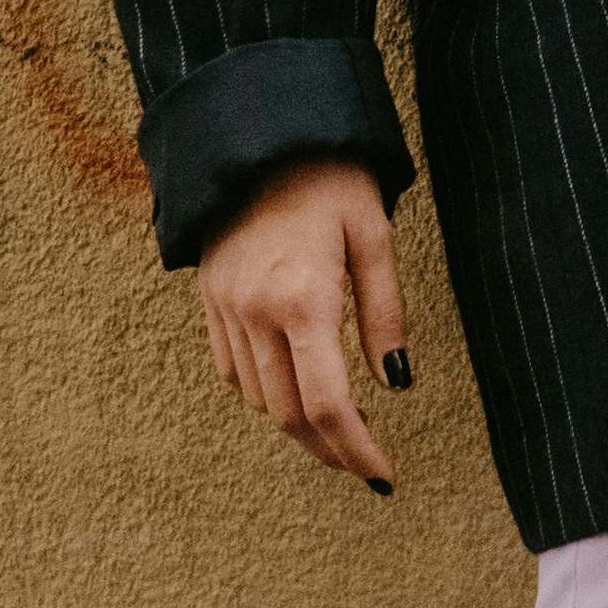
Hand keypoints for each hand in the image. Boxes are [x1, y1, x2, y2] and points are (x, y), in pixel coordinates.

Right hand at [200, 157, 411, 488]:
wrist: (256, 132)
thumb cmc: (328, 176)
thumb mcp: (374, 234)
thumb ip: (386, 312)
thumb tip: (398, 382)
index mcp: (304, 298)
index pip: (328, 403)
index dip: (356, 450)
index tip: (383, 474)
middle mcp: (256, 311)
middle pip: (290, 414)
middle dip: (330, 451)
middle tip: (365, 466)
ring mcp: (225, 307)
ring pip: (259, 399)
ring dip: (298, 426)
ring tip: (337, 433)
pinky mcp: (209, 299)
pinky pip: (232, 371)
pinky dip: (264, 395)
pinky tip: (294, 391)